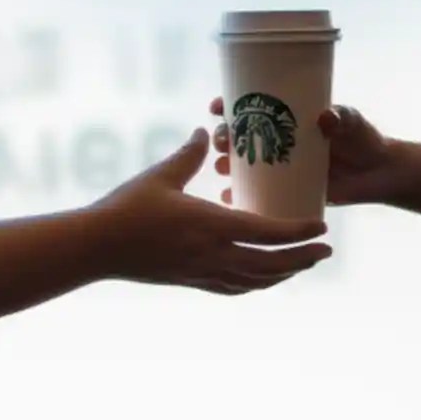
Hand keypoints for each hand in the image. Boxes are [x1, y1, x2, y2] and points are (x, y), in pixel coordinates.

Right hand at [90, 128, 331, 294]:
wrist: (94, 249)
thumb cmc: (125, 208)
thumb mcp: (161, 175)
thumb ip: (189, 154)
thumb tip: (206, 130)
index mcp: (212, 226)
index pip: (268, 232)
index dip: (299, 231)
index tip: (322, 226)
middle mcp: (213, 254)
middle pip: (271, 264)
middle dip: (303, 259)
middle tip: (326, 251)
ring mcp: (202, 273)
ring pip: (255, 281)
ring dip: (284, 274)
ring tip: (302, 265)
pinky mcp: (189, 282)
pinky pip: (233, 289)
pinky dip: (255, 285)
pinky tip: (261, 279)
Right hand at [210, 97, 400, 206]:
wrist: (380, 173)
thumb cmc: (364, 139)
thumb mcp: (352, 121)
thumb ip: (341, 117)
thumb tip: (325, 117)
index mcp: (289, 119)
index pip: (252, 107)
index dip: (229, 105)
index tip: (217, 106)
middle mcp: (279, 142)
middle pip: (240, 136)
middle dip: (224, 137)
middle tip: (223, 141)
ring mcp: (281, 168)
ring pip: (243, 165)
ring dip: (226, 165)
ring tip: (222, 168)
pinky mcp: (288, 191)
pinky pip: (258, 194)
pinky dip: (241, 195)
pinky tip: (230, 197)